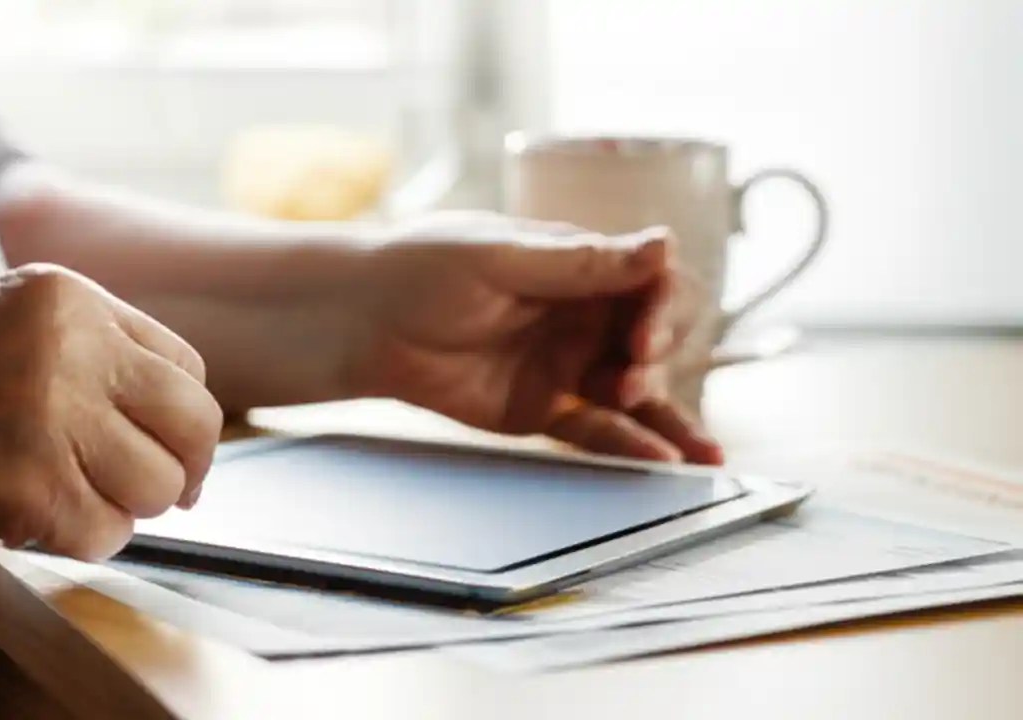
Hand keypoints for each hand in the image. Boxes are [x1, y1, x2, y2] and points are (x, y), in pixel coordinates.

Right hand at [0, 264, 221, 559]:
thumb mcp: (17, 322)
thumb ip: (98, 355)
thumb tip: (176, 429)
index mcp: (76, 302)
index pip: (187, 368)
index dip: (182, 418)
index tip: (169, 447)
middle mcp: (78, 351)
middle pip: (195, 424)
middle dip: (184, 468)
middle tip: (160, 490)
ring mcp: (57, 418)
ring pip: (159, 486)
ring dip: (125, 505)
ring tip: (68, 493)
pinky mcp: (33, 487)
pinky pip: (108, 533)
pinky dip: (82, 539)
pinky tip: (33, 516)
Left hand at [348, 212, 721, 464]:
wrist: (362, 321)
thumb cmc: (422, 268)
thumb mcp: (501, 257)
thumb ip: (581, 262)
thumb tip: (662, 242)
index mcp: (579, 266)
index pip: (652, 283)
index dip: (662, 310)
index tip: (644, 336)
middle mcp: (583, 314)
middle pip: (654, 339)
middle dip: (658, 359)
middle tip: (632, 376)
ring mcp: (566, 364)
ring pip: (637, 393)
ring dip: (669, 418)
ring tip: (696, 456)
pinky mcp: (543, 409)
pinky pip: (595, 431)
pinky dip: (629, 447)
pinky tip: (661, 463)